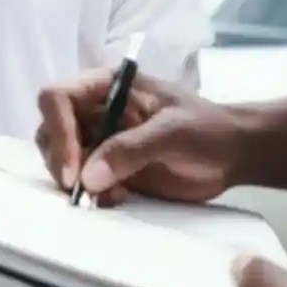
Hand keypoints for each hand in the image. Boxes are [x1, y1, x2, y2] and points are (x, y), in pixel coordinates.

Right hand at [35, 70, 246, 203]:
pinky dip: (90, 194)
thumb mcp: (172, 131)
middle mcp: (94, 111)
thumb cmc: (208, 129)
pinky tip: (116, 200)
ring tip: (108, 196)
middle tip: (83, 191)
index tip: (72, 169)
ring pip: (60, 159)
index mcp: (105, 87)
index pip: (57, 98)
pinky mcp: (108, 169)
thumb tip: (87, 177)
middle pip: (50, 130)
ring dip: (74, 182)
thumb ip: (130, 149)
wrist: (235, 154)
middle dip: (61, 162)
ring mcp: (99, 141)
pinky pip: (82, 182)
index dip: (57, 130)